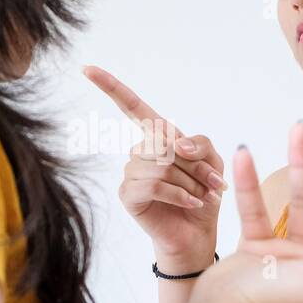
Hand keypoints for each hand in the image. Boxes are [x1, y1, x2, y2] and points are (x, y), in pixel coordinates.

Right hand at [83, 64, 225, 265]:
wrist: (198, 234)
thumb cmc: (204, 194)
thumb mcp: (213, 161)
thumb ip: (199, 143)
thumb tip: (175, 145)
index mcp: (157, 138)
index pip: (131, 106)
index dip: (110, 86)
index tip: (86, 68)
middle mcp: (140, 152)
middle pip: (163, 141)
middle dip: (196, 162)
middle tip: (215, 183)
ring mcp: (131, 172)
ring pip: (162, 164)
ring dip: (190, 181)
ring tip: (202, 196)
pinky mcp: (129, 194)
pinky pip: (155, 184)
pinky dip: (180, 195)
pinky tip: (191, 203)